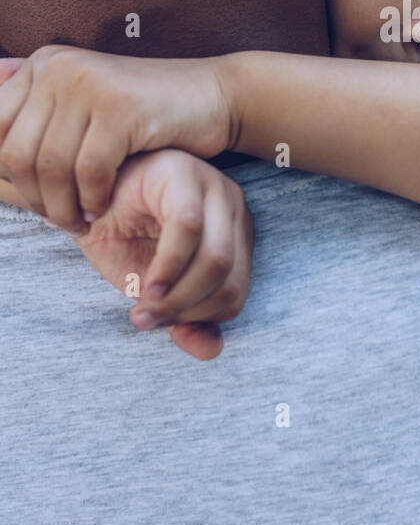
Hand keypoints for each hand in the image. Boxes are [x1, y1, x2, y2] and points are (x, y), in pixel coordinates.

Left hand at [0, 46, 236, 233]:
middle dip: (34, 197)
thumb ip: (38, 116)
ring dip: (62, 205)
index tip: (35, 198)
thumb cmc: (145, 113)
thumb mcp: (84, 107)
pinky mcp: (121, 108)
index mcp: (43, 64)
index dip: (7, 175)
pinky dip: (93, 198)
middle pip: (14, 152)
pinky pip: (89, 170)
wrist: (212, 96)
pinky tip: (103, 206)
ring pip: (49, 166)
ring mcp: (89, 84)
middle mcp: (58, 67)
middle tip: (58, 219)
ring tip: (80, 220)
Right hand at [73, 149, 254, 361]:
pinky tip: (146, 286)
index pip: (237, 290)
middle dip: (189, 312)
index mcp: (235, 233)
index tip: (159, 325)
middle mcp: (233, 207)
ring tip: (142, 309)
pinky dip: (169, 268)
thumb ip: (185, 318)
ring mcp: (213, 186)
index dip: (201, 319)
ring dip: (177, 297)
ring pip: (217, 260)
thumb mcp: (154, 286)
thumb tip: (211, 351)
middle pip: (232, 280)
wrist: (78, 198)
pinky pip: (189, 229)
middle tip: (146, 321)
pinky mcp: (184, 173)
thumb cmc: (120, 236)